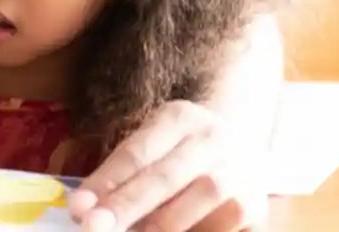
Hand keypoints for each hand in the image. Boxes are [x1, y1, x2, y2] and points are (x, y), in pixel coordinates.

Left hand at [67, 101, 261, 231]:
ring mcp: (243, 172)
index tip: (78, 207)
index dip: (106, 183)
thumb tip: (84, 207)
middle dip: (127, 207)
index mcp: (179, 117)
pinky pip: (227, 225)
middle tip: (95, 227)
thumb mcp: (149, 146)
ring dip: (165, 224)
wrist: (240, 148)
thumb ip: (119, 174)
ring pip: (206, 199)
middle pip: (167, 177)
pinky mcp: (259, 207)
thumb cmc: (177, 153)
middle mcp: (214, 139)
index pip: (137, 152)